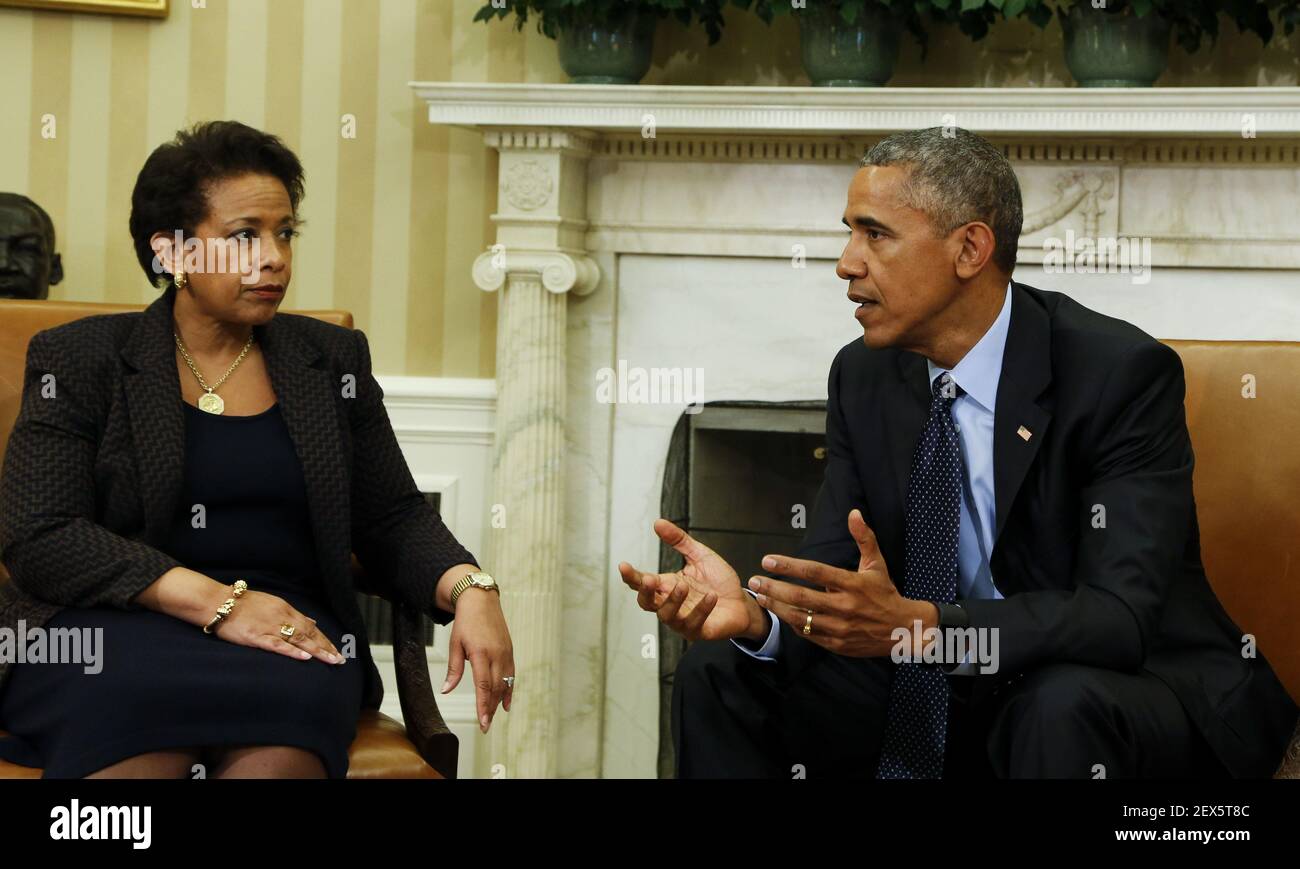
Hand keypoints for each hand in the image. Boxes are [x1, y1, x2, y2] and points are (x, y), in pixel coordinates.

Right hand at [215, 588, 344, 664]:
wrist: (218, 602)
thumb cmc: (243, 604)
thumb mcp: (273, 604)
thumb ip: (292, 614)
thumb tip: (312, 622)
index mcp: (285, 609)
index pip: (309, 626)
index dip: (324, 639)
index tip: (336, 649)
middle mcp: (281, 617)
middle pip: (308, 634)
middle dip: (326, 647)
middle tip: (340, 659)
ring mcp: (269, 627)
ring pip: (298, 640)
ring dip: (317, 651)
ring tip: (331, 660)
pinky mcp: (256, 637)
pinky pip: (277, 645)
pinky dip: (292, 651)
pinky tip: (305, 657)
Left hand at [441, 589, 513, 732]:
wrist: (482, 601)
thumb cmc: (466, 622)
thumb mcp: (455, 644)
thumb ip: (454, 669)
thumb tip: (446, 690)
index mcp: (481, 653)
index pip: (483, 685)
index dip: (483, 706)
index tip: (483, 722)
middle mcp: (497, 655)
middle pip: (496, 688)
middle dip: (491, 709)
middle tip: (485, 726)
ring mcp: (506, 653)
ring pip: (505, 684)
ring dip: (499, 702)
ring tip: (492, 717)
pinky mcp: (510, 651)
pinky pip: (511, 676)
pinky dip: (509, 690)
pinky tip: (506, 704)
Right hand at [619, 519, 767, 642]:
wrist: (742, 602)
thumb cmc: (719, 581)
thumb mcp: (699, 555)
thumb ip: (679, 540)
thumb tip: (658, 523)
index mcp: (667, 585)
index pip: (642, 582)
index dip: (631, 576)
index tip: (623, 565)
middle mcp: (670, 603)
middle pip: (646, 602)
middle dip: (644, 591)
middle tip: (649, 579)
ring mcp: (682, 619)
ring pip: (666, 615)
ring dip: (672, 600)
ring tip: (683, 586)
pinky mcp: (697, 631)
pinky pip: (693, 623)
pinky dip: (701, 609)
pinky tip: (711, 597)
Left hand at [748, 509, 934, 657]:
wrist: (904, 630)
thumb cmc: (885, 593)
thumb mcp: (876, 564)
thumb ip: (864, 537)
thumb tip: (854, 512)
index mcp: (852, 584)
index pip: (814, 572)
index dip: (788, 566)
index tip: (767, 560)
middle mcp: (844, 606)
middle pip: (801, 597)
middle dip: (773, 587)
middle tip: (754, 580)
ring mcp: (839, 628)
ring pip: (800, 618)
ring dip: (776, 606)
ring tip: (760, 596)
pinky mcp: (836, 644)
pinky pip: (807, 633)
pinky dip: (791, 623)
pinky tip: (779, 612)